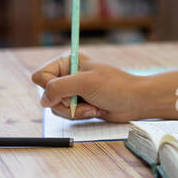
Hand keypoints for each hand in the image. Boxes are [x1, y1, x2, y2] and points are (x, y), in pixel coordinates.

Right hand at [30, 51, 148, 122]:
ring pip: (56, 107)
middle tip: (84, 99)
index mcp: (67, 62)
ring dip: (75, 111)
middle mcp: (68, 75)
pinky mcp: (79, 104)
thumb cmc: (116, 87)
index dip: (51, 88)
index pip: (41, 76)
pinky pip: (67, 115)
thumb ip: (59, 88)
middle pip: (47, 95)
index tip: (69, 91)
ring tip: (93, 106)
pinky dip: (81, 115)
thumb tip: (43, 100)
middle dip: (66, 102)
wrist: (136, 101)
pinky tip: (95, 110)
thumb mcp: (85, 82)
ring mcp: (73, 91)